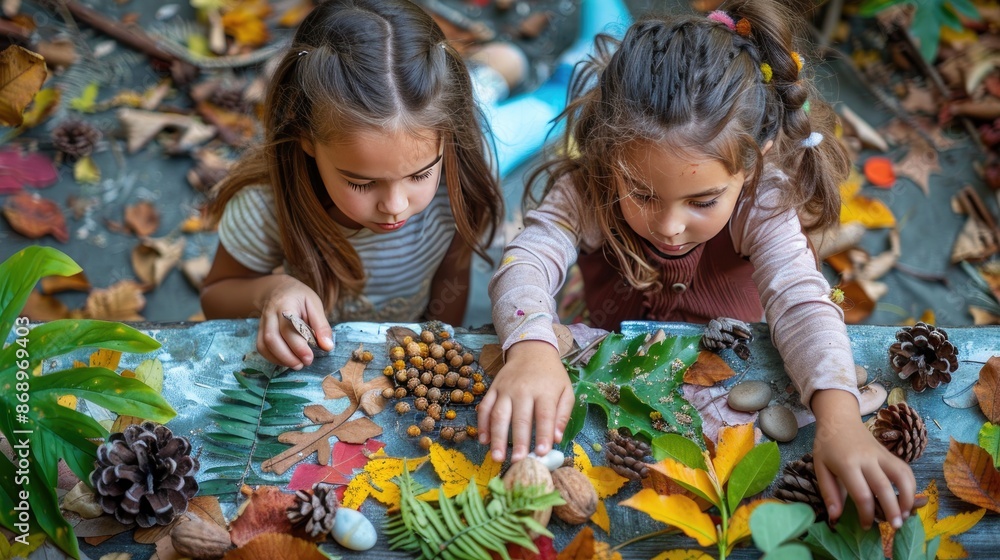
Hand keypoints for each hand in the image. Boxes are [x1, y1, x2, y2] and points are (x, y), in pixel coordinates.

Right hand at [255, 276, 333, 369]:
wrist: (279, 289)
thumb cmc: (300, 297)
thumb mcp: (315, 305)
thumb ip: (321, 326)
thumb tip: (328, 347)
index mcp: (285, 304)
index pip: (288, 328)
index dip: (298, 346)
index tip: (309, 358)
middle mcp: (270, 313)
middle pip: (272, 339)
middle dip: (288, 356)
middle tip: (304, 363)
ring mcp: (262, 322)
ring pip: (264, 345)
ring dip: (280, 359)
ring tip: (297, 364)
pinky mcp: (259, 330)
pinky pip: (261, 347)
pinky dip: (273, 358)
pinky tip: (286, 361)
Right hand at [476, 340, 574, 462]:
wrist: (532, 350)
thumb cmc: (552, 375)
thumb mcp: (566, 391)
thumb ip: (563, 415)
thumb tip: (556, 438)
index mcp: (545, 391)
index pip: (544, 415)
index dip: (543, 435)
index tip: (541, 453)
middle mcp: (523, 389)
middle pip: (520, 418)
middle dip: (518, 441)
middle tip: (518, 461)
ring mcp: (505, 389)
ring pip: (499, 415)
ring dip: (497, 437)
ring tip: (497, 457)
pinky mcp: (493, 388)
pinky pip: (485, 407)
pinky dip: (482, 424)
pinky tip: (483, 440)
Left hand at [810, 389, 915, 529]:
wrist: (840, 421)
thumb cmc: (827, 447)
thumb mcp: (820, 468)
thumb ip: (829, 493)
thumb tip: (835, 517)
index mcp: (847, 464)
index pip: (862, 494)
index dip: (866, 514)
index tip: (865, 526)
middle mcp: (867, 459)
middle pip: (885, 487)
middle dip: (892, 510)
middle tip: (895, 527)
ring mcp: (881, 455)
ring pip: (902, 476)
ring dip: (908, 498)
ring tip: (905, 515)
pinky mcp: (890, 453)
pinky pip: (906, 470)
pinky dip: (911, 486)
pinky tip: (908, 499)